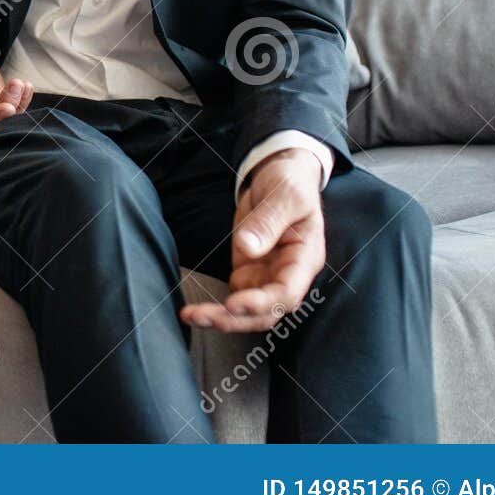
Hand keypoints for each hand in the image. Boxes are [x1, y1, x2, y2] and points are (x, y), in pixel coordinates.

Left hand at [179, 147, 325, 332]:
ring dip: (221, 317)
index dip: (261, 304)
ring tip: (190, 315)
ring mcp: (267, 274)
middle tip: (201, 316)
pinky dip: (216, 306)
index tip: (232, 304)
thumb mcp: (285, 196)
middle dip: (234, 319)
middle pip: (265, 312)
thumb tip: (247, 247)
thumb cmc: (290, 184)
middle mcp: (287, 274)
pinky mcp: (249, 270)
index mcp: (304, 259)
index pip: (286, 293)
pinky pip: (235, 296)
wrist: (280, 175)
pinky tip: (195, 308)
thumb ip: (268, 222)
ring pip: (248, 311)